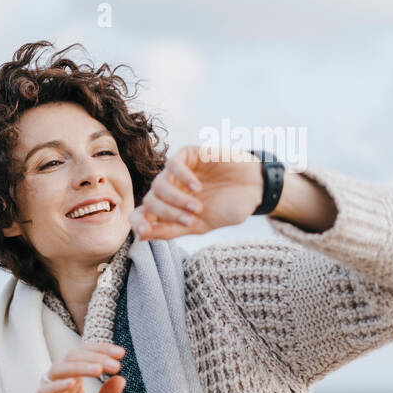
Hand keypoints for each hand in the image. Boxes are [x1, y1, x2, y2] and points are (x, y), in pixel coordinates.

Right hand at [16, 343, 125, 392]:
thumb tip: (122, 378)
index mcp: (73, 382)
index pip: (84, 355)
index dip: (101, 350)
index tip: (121, 354)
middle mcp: (59, 384)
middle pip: (71, 357)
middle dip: (94, 357)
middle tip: (114, 364)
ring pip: (57, 369)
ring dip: (79, 367)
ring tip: (99, 370)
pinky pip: (44, 391)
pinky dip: (57, 385)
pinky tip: (74, 384)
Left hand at [130, 145, 263, 241]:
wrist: (255, 189)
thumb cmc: (227, 208)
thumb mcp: (199, 226)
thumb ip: (170, 230)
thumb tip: (141, 236)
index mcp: (166, 209)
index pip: (140, 215)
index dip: (138, 224)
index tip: (144, 232)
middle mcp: (167, 190)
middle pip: (149, 201)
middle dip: (166, 213)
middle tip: (191, 219)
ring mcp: (175, 172)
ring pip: (158, 184)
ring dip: (176, 198)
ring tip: (197, 207)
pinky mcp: (187, 155)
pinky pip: (172, 164)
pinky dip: (182, 176)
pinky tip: (197, 187)